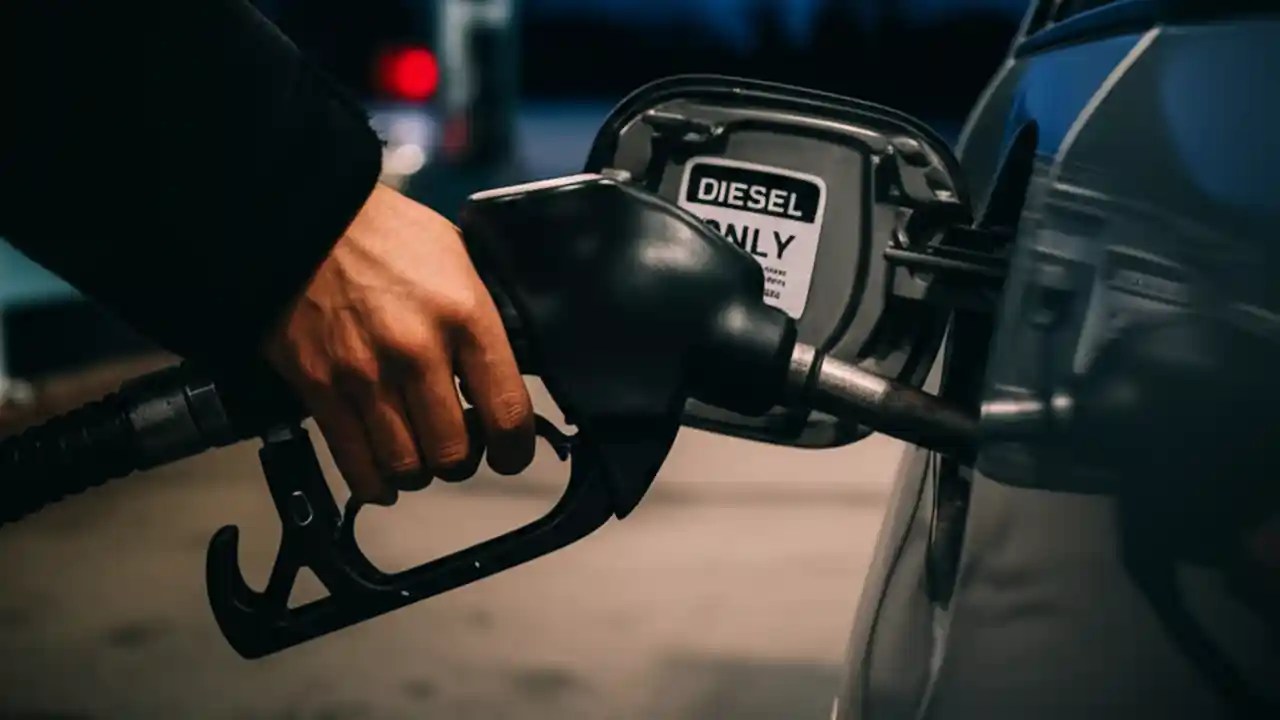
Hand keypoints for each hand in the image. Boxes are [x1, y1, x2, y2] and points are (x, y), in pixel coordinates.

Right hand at [264, 183, 535, 504]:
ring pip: (407, 468)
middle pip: (455, 454)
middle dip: (462, 460)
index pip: (507, 413)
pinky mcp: (320, 388)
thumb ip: (483, 321)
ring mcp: (365, 374)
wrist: (305, 215)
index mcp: (464, 316)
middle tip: (457, 445)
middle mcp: (418, 351)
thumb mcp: (458, 260)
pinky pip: (356, 465)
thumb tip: (507, 374)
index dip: (515, 450)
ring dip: (419, 471)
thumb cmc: (386, 235)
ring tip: (418, 453)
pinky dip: (375, 483)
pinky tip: (384, 474)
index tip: (510, 453)